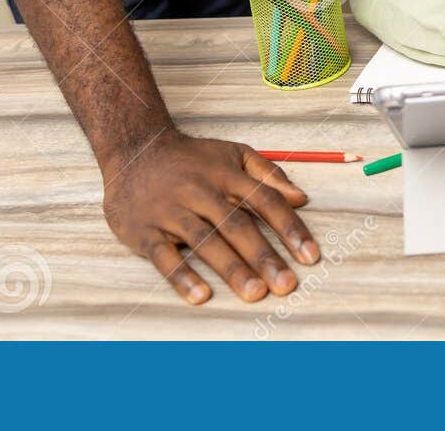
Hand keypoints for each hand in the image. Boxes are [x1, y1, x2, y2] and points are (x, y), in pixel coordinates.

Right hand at [100, 128, 319, 304]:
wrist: (134, 149)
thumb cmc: (191, 158)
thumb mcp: (232, 153)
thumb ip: (268, 173)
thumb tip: (301, 198)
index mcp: (226, 175)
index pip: (265, 200)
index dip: (290, 228)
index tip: (311, 256)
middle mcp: (201, 192)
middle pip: (237, 225)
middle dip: (264, 256)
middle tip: (286, 285)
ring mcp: (172, 211)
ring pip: (205, 241)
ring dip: (231, 269)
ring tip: (255, 293)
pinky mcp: (145, 230)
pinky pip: (164, 256)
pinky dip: (182, 276)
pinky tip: (201, 295)